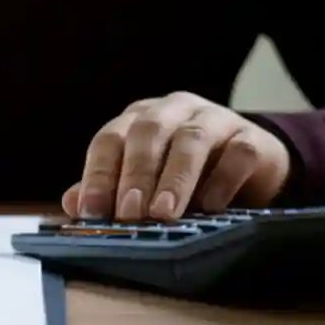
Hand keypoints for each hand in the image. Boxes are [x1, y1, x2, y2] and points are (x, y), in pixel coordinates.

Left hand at [62, 92, 289, 221]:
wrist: (251, 165)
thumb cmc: (184, 174)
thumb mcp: (143, 182)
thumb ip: (108, 190)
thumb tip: (73, 205)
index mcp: (139, 120)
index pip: (110, 139)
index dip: (98, 174)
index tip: (92, 212)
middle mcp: (173, 111)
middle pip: (148, 133)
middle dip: (135, 174)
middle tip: (130, 212)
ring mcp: (215, 119)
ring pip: (191, 139)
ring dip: (175, 178)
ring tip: (164, 214)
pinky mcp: (252, 138)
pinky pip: (238, 153)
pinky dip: (222, 179)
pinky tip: (210, 207)